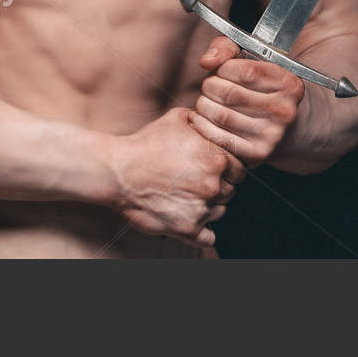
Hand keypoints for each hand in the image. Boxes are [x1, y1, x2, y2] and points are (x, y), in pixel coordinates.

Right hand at [108, 107, 245, 248]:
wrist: (118, 171)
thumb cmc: (145, 144)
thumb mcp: (177, 119)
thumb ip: (202, 120)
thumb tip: (213, 121)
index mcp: (216, 159)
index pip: (239, 170)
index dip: (227, 169)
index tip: (212, 169)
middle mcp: (213, 185)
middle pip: (231, 191)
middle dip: (218, 186)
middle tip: (197, 182)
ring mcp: (201, 209)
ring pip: (220, 212)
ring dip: (209, 207)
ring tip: (188, 197)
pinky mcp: (187, 229)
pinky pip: (209, 237)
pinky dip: (202, 231)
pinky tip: (190, 218)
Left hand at [190, 35, 306, 166]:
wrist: (286, 128)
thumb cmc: (262, 89)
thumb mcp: (253, 60)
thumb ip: (227, 49)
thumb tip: (206, 61)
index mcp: (290, 84)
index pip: (246, 71)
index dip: (224, 68)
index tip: (221, 70)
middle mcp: (285, 111)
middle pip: (229, 93)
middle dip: (210, 86)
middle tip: (210, 86)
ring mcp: (272, 135)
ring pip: (220, 115)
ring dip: (203, 105)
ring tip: (207, 101)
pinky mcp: (257, 154)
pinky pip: (218, 137)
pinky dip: (203, 125)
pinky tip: (205, 118)